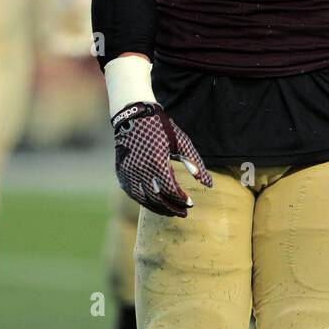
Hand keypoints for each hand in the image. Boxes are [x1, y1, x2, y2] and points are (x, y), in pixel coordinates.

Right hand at [111, 102, 211, 216]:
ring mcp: (128, 172)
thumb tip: (208, 184)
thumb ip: (195, 163)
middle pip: (157, 198)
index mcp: (156, 161)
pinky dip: (143, 200)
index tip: (190, 203)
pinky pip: (132, 192)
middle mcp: (140, 169)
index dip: (181, 199)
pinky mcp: (120, 172)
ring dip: (157, 208)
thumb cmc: (161, 128)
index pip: (170, 190)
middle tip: (182, 213)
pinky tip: (154, 202)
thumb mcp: (181, 142)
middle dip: (171, 208)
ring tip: (170, 211)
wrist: (134, 115)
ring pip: (143, 199)